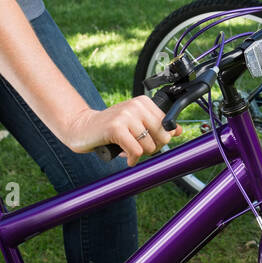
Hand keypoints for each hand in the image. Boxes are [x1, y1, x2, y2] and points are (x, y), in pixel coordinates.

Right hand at [61, 97, 181, 164]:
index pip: (167, 126)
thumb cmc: (110, 127)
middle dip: (153, 148)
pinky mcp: (116, 128)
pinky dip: (132, 160)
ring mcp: (126, 115)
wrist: (82, 127)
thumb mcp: (135, 123)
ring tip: (127, 150)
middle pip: (162, 136)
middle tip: (138, 149)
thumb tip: (179, 130)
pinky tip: (125, 158)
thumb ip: (156, 125)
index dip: (161, 139)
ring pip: (149, 146)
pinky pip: (136, 151)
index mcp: (144, 102)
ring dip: (140, 155)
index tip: (149, 141)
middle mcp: (136, 106)